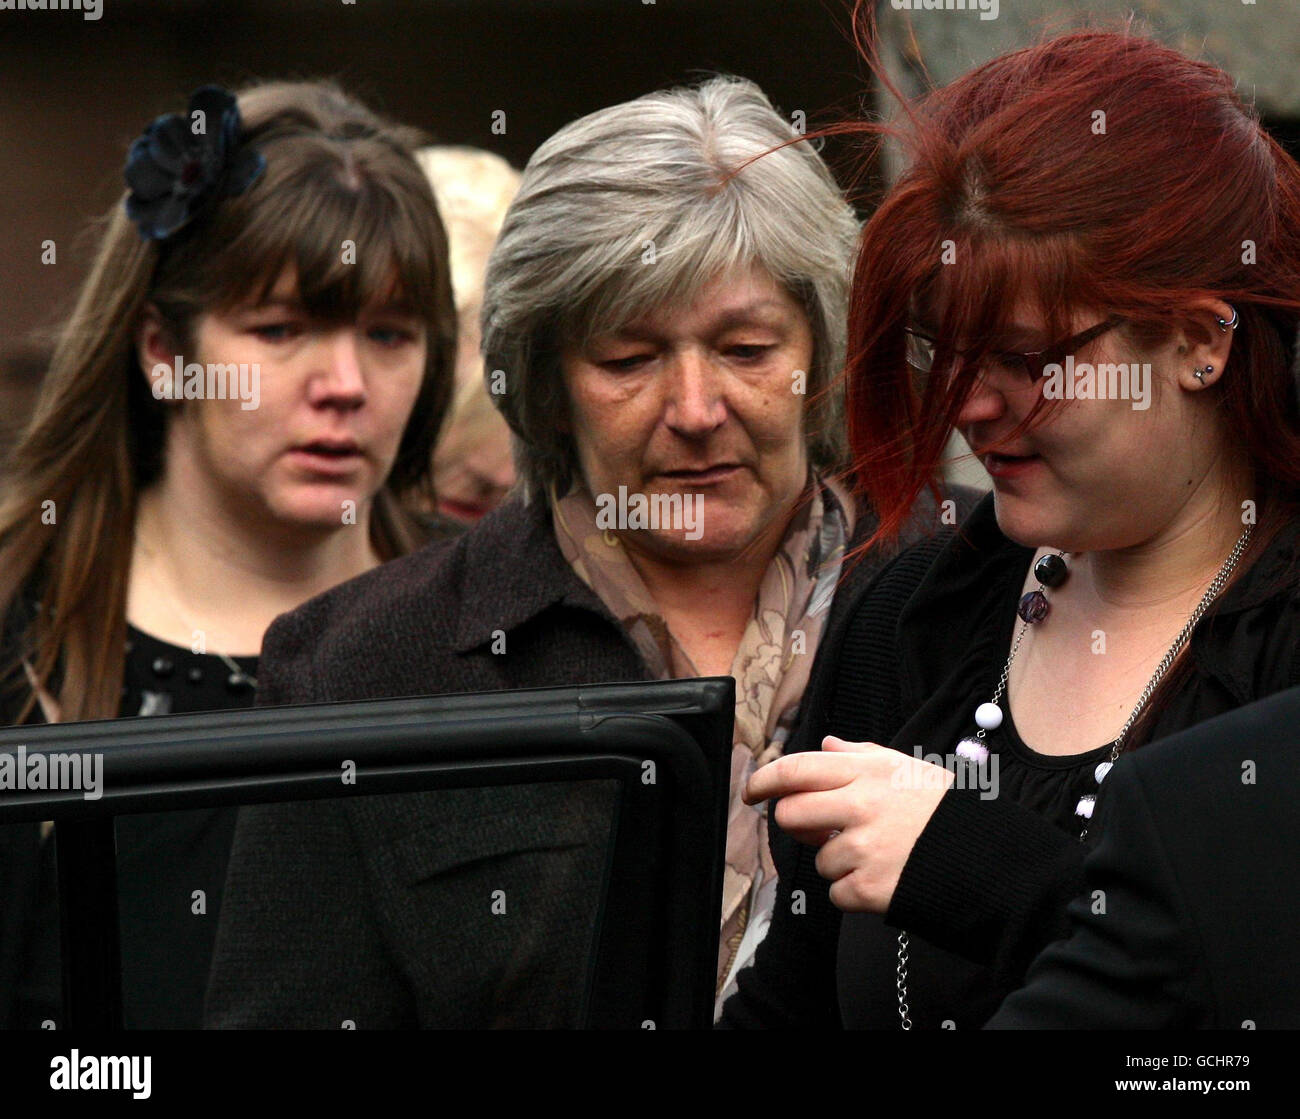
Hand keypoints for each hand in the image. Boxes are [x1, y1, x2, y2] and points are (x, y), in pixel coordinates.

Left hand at [743, 736, 953, 913]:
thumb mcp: (911, 770)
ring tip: (880, 856)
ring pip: (818, 859)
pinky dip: (854, 893)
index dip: (764, 781)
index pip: (797, 769)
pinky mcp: (868, 888)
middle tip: (823, 831)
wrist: (994, 864)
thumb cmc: (951, 815)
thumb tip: (829, 744)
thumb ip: (864, 755)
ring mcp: (863, 848)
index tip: (752, 792)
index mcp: (869, 772)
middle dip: (799, 826)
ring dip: (839, 863)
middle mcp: (861, 805)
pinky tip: (885, 879)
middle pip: (791, 814)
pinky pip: (836, 892)